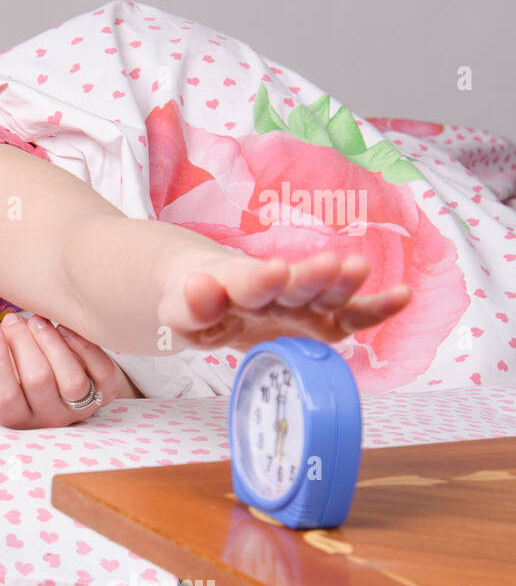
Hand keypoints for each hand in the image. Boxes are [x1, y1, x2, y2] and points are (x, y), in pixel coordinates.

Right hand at [0, 313, 123, 428]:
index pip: (4, 397)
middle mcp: (49, 419)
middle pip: (38, 382)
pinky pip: (102, 373)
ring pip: (71, 381)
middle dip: (22, 342)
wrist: (53, 381)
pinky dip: (85, 347)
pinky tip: (66, 328)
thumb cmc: (13, 375)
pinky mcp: (106, 393)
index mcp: (16, 418)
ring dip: (52, 344)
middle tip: (12, 319)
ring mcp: (80, 408)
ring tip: (37, 320)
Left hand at [157, 250, 411, 350]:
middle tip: (329, 264)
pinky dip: (376, 308)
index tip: (275, 270)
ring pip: (326, 294)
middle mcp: (275, 290)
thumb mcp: (182, 313)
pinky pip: (351, 317)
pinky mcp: (322, 321)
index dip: (260, 281)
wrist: (209, 288)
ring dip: (342, 283)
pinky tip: (404, 295)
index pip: (247, 283)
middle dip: (311, 278)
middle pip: (295, 285)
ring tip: (359, 268)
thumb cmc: (197, 303)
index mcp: (235, 287)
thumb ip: (191, 305)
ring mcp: (301, 304)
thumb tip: (199, 284)